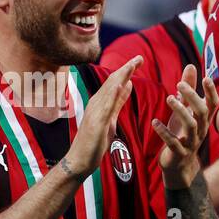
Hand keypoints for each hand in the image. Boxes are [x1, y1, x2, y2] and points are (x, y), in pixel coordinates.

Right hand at [62, 55, 140, 176]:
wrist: (79, 161)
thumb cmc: (93, 143)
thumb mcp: (110, 119)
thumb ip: (118, 102)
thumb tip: (128, 85)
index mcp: (100, 104)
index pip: (115, 83)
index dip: (127, 71)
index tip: (139, 60)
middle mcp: (96, 105)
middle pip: (112, 83)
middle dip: (126, 69)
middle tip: (140, 57)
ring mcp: (95, 113)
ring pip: (109, 91)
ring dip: (121, 77)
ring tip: (132, 64)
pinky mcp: (96, 123)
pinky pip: (106, 106)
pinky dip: (112, 94)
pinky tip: (120, 84)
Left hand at [155, 65, 217, 189]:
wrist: (177, 164)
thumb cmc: (180, 133)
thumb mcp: (184, 111)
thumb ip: (187, 90)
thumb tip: (191, 66)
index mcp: (203, 119)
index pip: (212, 103)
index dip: (210, 91)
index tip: (205, 77)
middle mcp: (200, 129)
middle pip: (201, 111)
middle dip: (192, 96)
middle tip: (178, 84)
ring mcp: (190, 142)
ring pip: (190, 125)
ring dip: (180, 110)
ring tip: (169, 98)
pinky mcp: (178, 152)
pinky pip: (173, 142)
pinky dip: (164, 132)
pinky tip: (154, 122)